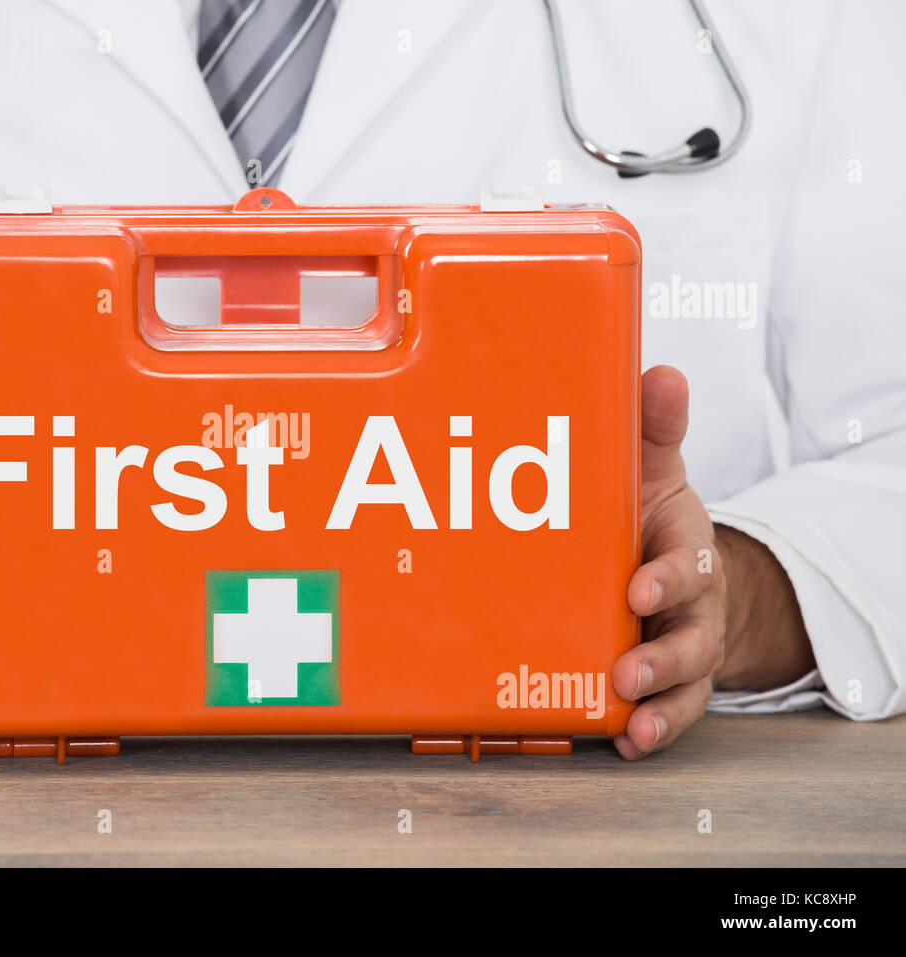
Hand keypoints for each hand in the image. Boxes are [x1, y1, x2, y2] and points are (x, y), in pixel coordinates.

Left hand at [611, 366, 725, 758]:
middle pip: (692, 636)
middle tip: (626, 669)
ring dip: (659, 701)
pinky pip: (669, 710)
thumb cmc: (648, 516)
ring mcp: (678, 646)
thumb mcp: (650, 471)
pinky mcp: (663, 680)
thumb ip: (654, 427)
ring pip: (684, 680)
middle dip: (662, 656)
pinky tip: (626, 739)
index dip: (668, 579)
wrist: (667, 566)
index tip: (637, 589)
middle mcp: (689, 605)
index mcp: (685, 550)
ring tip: (630, 714)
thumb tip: (659, 370)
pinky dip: (653, 728)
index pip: (688, 565)